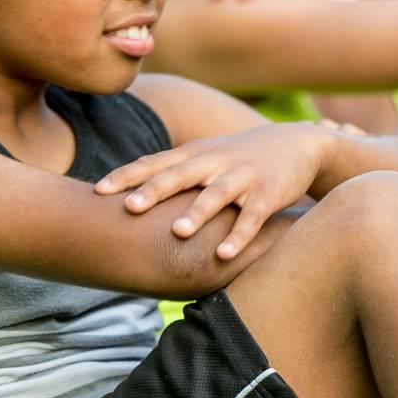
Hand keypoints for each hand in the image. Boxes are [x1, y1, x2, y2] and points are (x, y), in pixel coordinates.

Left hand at [94, 123, 329, 258]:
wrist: (299, 143)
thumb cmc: (241, 155)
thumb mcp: (206, 154)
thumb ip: (172, 168)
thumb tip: (124, 191)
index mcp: (196, 154)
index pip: (155, 162)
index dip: (127, 176)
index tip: (98, 192)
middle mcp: (216, 162)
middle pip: (181, 175)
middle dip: (155, 190)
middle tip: (129, 207)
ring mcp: (244, 177)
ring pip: (218, 194)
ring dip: (198, 212)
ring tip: (179, 232)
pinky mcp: (269, 194)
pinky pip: (253, 218)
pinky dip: (240, 235)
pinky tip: (224, 255)